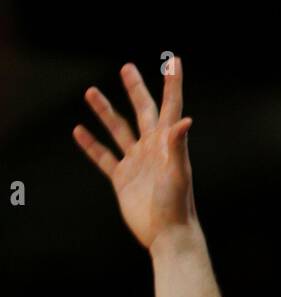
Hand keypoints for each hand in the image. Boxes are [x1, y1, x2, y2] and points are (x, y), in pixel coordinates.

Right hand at [73, 57, 195, 250]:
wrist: (167, 236)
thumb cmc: (177, 205)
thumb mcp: (178, 172)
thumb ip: (178, 144)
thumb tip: (185, 119)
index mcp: (167, 143)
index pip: (170, 105)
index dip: (172, 83)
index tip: (174, 60)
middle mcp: (152, 148)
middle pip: (142, 111)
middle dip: (135, 89)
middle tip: (126, 68)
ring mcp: (136, 162)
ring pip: (118, 130)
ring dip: (105, 111)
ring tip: (90, 91)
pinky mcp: (123, 179)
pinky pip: (104, 157)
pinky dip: (91, 145)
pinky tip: (79, 130)